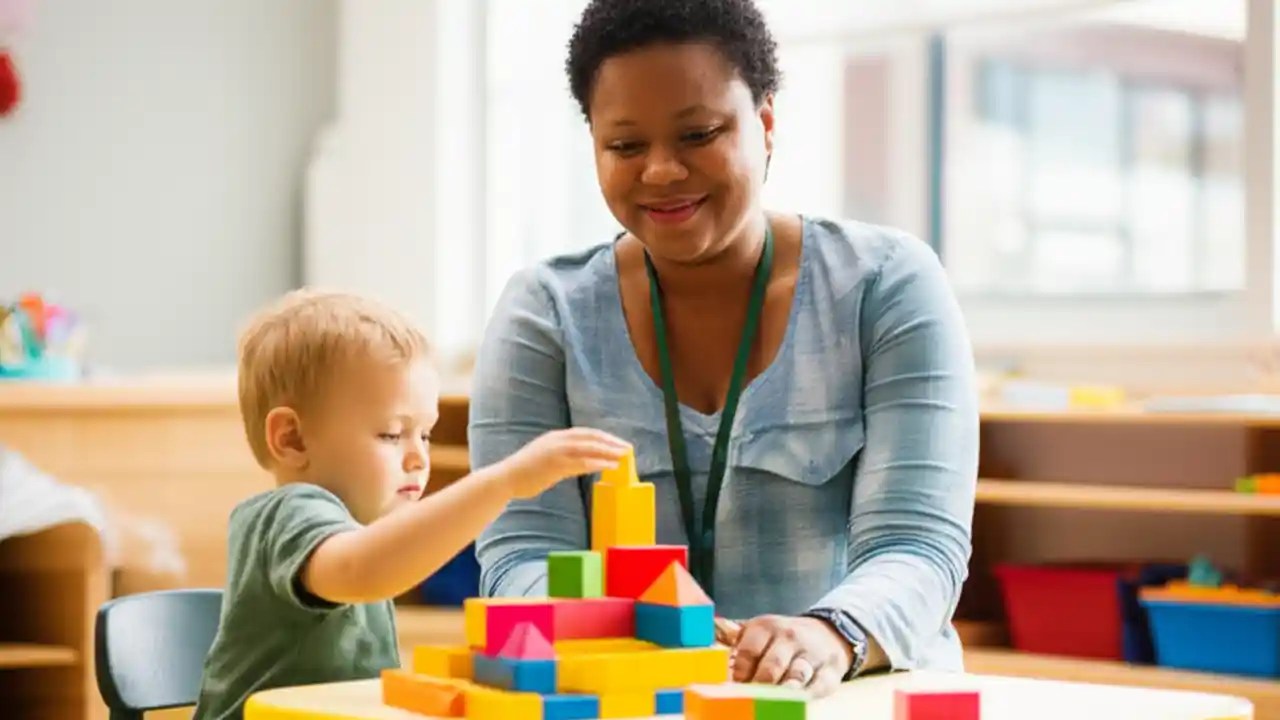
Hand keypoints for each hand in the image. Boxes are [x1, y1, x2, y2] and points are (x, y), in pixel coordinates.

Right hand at [500, 428, 630, 498]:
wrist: (505, 479)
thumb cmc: (525, 472)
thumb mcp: (546, 457)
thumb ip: (563, 456)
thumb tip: (582, 460)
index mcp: (555, 437)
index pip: (585, 433)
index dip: (603, 436)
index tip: (618, 442)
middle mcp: (557, 440)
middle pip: (590, 437)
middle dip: (611, 442)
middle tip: (627, 448)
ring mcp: (556, 452)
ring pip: (588, 448)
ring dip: (608, 451)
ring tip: (623, 457)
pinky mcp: (555, 465)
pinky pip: (581, 462)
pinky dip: (597, 463)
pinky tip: (609, 466)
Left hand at [730, 614, 852, 697]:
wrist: (827, 633)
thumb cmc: (782, 640)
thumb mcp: (761, 633)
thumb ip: (739, 648)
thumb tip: (712, 666)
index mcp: (766, 627)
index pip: (748, 651)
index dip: (739, 673)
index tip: (732, 688)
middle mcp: (789, 638)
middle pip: (771, 666)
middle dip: (758, 686)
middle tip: (748, 700)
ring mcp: (810, 654)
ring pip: (796, 674)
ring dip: (783, 690)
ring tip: (771, 702)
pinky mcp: (830, 671)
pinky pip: (819, 686)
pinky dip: (807, 696)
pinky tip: (795, 702)